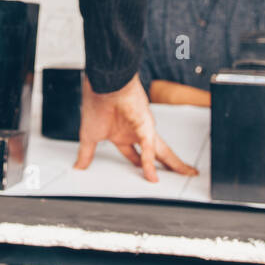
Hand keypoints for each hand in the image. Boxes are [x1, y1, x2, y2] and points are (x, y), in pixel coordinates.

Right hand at [74, 73, 198, 181]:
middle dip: (167, 164)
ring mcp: (142, 129)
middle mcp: (135, 132)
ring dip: (173, 163)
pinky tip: (152, 176)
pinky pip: (149, 148)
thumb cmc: (95, 103)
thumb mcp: (89, 136)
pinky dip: (150, 163)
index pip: (136, 155)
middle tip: (179, 174)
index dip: (142, 167)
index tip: (148, 178)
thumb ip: (86, 154)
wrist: (102, 86)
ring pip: (161, 150)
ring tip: (186, 173)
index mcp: (122, 134)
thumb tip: (78, 166)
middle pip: (156, 153)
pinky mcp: (145, 126)